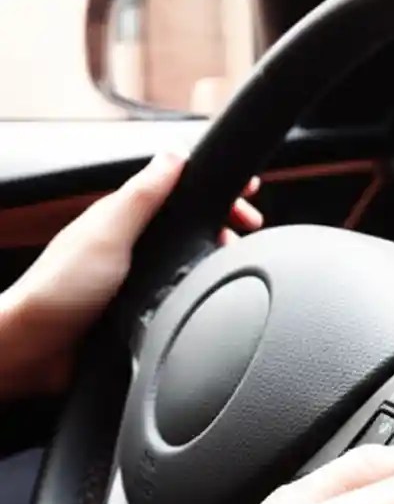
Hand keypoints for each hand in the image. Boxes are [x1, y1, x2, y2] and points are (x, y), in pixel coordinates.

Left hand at [0, 152, 261, 396]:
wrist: (33, 348)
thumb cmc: (58, 289)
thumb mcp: (108, 233)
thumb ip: (142, 196)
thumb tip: (174, 155)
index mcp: (123, 218)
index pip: (178, 189)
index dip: (216, 186)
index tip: (249, 189)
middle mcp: (130, 244)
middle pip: (188, 222)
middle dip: (225, 221)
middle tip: (251, 228)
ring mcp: (134, 276)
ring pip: (186, 256)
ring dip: (215, 255)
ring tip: (236, 259)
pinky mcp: (137, 308)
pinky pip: (177, 289)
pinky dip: (199, 285)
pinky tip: (210, 291)